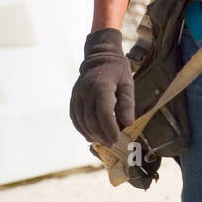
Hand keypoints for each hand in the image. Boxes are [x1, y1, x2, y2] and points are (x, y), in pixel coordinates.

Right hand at [69, 28, 134, 144]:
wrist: (99, 57)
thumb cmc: (117, 71)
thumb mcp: (128, 84)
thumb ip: (127, 103)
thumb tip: (128, 123)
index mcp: (101, 87)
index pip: (103, 113)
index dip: (109, 128)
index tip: (117, 139)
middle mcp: (86, 91)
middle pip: (91, 119)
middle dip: (101, 135)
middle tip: (112, 144)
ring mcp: (77, 95)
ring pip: (81, 120)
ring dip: (92, 134)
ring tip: (103, 141)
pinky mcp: (73, 98)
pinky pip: (75, 117)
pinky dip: (82, 128)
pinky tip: (91, 135)